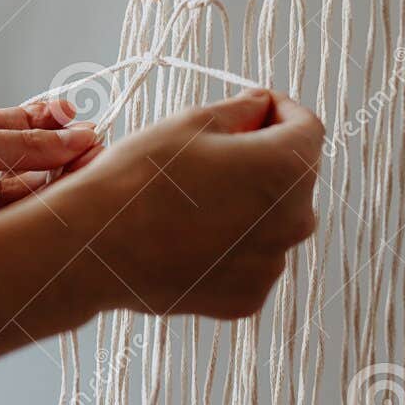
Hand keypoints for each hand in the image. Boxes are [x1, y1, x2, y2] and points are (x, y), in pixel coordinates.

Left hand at [0, 100, 101, 245]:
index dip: (50, 123)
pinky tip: (64, 209)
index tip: (84, 124)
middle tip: (98, 154)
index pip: (12, 123)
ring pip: (23, 195)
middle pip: (24, 159)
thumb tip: (73, 135)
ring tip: (91, 177)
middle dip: (62, 155)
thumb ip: (16, 144)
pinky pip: (10, 226)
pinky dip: (38, 218)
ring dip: (57, 186)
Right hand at [60, 88, 322, 320]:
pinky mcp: (247, 298)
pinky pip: (252, 259)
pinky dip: (233, 245)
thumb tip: (260, 106)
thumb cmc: (142, 177)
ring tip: (195, 196)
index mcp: (287, 169)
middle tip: (216, 150)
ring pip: (272, 221)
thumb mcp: (193, 123)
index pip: (308, 128)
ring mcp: (272, 266)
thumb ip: (241, 111)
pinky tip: (191, 234)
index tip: (254, 108)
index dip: (281, 110)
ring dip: (249, 203)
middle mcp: (294, 221)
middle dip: (265, 157)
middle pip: (294, 177)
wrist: (96, 246)